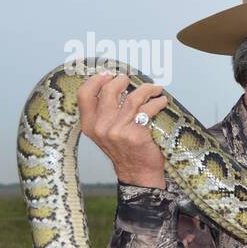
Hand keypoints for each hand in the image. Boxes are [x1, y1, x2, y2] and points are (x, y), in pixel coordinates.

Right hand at [76, 72, 169, 187]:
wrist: (138, 174)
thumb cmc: (125, 150)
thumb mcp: (105, 133)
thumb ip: (104, 113)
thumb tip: (114, 85)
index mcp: (89, 125)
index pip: (84, 94)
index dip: (96, 80)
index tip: (108, 74)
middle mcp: (100, 127)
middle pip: (109, 90)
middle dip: (123, 80)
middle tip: (132, 80)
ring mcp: (117, 131)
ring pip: (132, 98)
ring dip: (147, 89)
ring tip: (155, 89)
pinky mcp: (136, 134)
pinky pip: (148, 110)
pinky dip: (158, 103)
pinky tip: (162, 102)